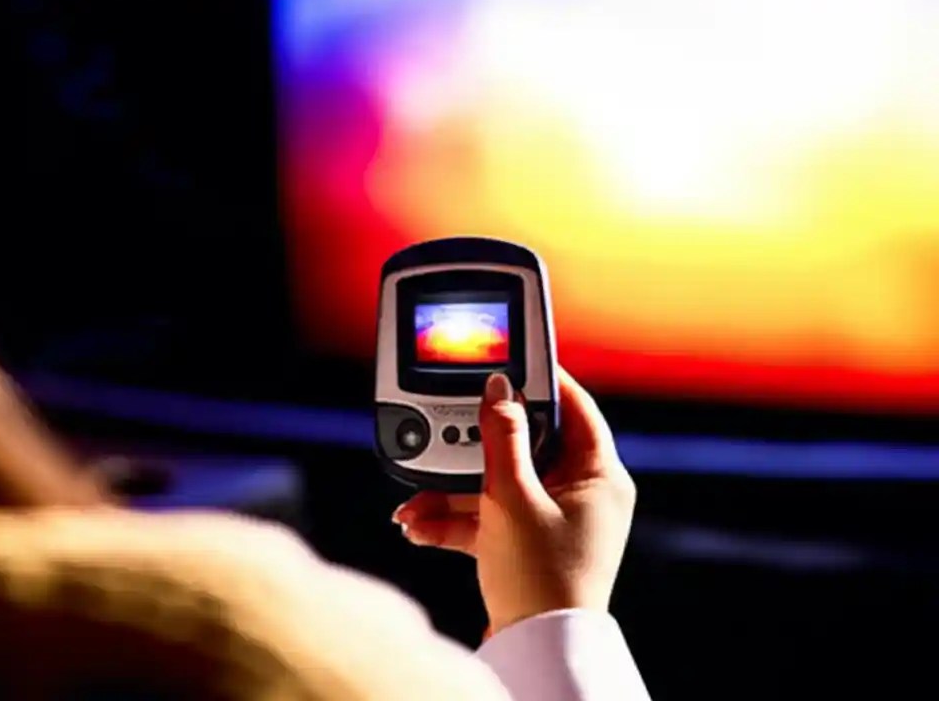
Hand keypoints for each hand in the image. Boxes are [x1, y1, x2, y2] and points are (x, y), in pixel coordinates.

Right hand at [392, 368, 635, 633]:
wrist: (535, 650)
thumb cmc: (542, 578)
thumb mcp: (512, 498)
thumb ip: (501, 437)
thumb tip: (499, 389)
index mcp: (599, 476)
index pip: (573, 407)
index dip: (539, 381)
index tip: (506, 362)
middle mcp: (582, 495)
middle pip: (523, 447)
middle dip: (470, 452)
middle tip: (441, 437)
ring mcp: (554, 522)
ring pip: (497, 486)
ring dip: (451, 493)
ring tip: (412, 501)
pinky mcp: (527, 546)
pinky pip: (489, 518)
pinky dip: (456, 520)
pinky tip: (419, 525)